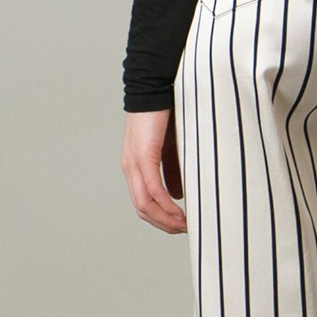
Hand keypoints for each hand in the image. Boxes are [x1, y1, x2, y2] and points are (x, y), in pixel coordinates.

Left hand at [121, 109, 186, 233]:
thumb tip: (178, 195)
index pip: (143, 203)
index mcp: (136, 167)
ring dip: (165, 219)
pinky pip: (152, 189)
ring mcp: (135, 163)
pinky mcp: (143, 155)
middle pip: (142, 209)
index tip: (181, 226)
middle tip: (184, 230)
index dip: (161, 219)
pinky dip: (165, 204)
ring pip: (145, 204)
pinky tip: (179, 211)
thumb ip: (173, 172)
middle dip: (164, 224)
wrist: (157, 86)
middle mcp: (131, 168)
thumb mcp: (171, 149)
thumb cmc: (166, 115)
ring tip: (184, 225)